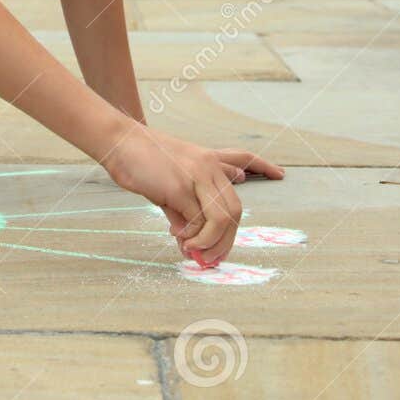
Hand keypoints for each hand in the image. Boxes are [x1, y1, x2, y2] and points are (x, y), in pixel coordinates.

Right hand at [99, 124, 283, 266]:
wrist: (119, 142)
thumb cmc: (140, 160)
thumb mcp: (170, 180)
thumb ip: (184, 207)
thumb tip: (188, 241)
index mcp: (206, 160)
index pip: (242, 160)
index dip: (263, 167)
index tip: (281, 174)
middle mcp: (208, 166)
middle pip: (235, 208)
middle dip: (228, 239)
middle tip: (214, 257)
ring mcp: (196, 176)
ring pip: (222, 219)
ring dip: (211, 244)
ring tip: (195, 253)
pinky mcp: (180, 188)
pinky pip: (196, 222)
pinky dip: (191, 238)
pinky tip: (178, 238)